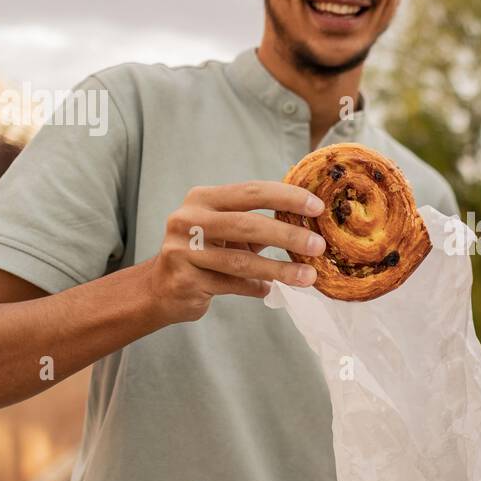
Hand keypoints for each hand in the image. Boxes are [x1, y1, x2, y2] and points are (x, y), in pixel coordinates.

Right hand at [144, 181, 328, 324]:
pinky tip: (271, 289)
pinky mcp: (184, 280)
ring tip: (308, 276)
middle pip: (246, 224)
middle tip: (318, 245)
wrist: (161, 288)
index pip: (251, 191)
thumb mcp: (227, 229)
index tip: (316, 207)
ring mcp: (182, 250)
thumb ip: (258, 221)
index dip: (286, 197)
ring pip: (240, 260)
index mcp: (203, 199)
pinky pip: (231, 284)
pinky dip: (255, 287)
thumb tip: (310, 221)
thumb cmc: (205, 252)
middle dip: (287, 235)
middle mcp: (188, 220)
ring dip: (279, 269)